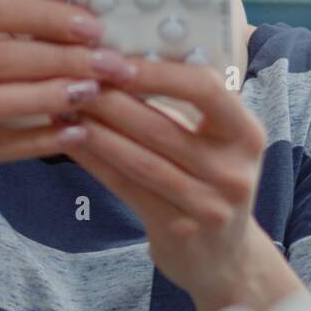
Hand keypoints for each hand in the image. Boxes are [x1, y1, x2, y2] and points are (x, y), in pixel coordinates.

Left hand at [60, 57, 306, 310]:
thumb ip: (185, 104)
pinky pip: (126, 186)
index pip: (205, 89)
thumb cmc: (211, 180)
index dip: (157, 71)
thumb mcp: (217, 140)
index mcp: (247, 134)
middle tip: (74, 75)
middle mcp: (233, 170)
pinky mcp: (177, 229)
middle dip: (112, 98)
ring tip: (63, 104)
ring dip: (95, 128)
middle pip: (163, 125)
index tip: (115, 57)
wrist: (225, 258)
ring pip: (140, 158)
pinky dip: (94, 159)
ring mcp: (208, 205)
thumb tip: (123, 52)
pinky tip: (68, 138)